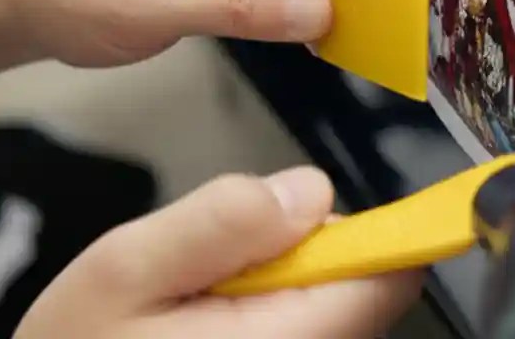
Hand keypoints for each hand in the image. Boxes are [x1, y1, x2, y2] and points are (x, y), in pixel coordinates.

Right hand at [16, 166, 421, 338]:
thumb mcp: (125, 270)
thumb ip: (222, 221)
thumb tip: (312, 191)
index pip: (389, 281)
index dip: (374, 234)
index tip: (313, 222)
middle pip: (366, 296)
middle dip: (310, 259)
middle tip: (220, 266)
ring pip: (334, 316)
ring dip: (287, 290)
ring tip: (202, 302)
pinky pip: (304, 333)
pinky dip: (273, 316)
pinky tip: (207, 325)